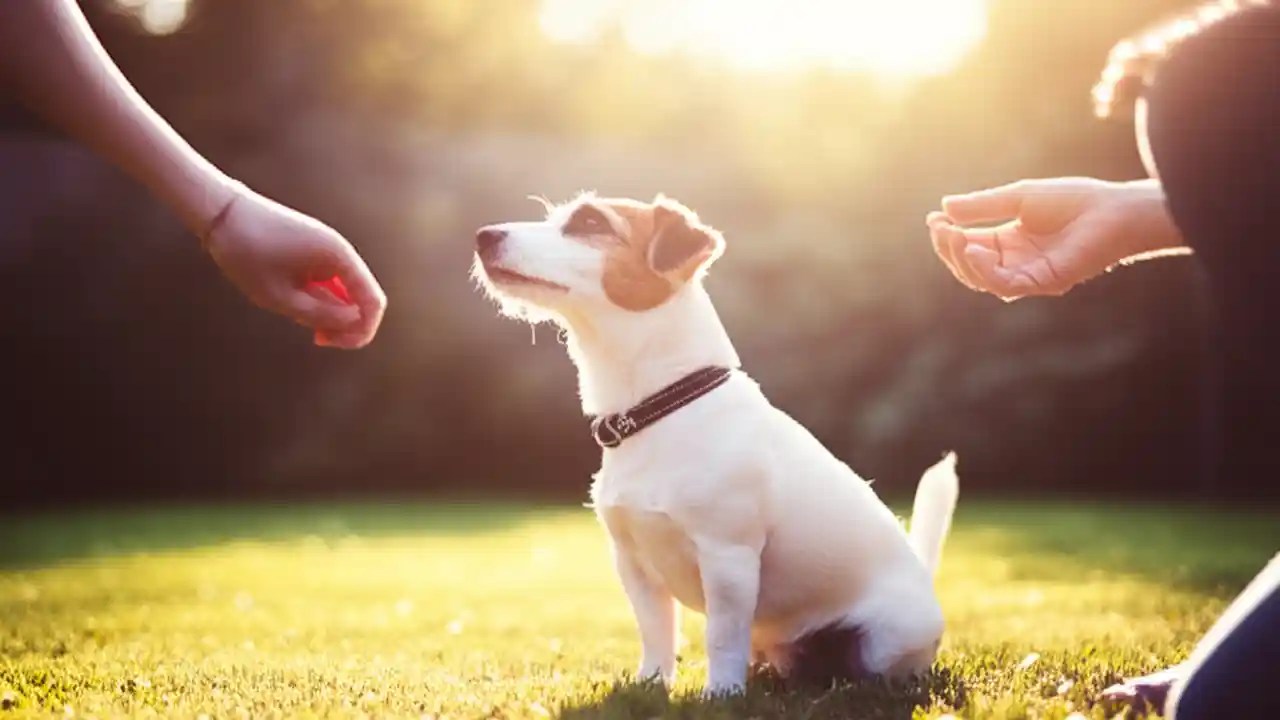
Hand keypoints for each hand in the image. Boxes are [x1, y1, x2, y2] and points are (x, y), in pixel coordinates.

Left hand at [204, 185, 386, 348]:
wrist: (221, 213)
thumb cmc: (247, 254)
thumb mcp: (280, 296)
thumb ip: (321, 314)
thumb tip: (354, 323)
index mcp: (339, 257)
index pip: (373, 302)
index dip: (361, 330)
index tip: (330, 343)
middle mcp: (341, 252)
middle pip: (362, 300)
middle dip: (345, 325)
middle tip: (315, 338)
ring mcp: (328, 251)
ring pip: (345, 294)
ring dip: (329, 313)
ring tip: (295, 316)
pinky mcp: (315, 252)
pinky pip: (329, 283)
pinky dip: (319, 300)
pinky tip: (292, 303)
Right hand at [926, 178, 1183, 300]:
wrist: (1114, 210)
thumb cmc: (1074, 200)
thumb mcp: (1019, 197)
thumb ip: (983, 206)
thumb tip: (944, 207)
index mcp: (1009, 242)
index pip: (969, 245)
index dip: (948, 235)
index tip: (933, 218)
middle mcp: (1016, 263)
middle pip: (969, 266)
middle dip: (949, 249)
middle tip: (941, 228)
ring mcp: (1028, 276)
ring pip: (982, 280)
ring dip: (963, 261)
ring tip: (956, 238)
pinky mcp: (1042, 283)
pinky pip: (1005, 285)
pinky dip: (985, 270)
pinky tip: (976, 250)